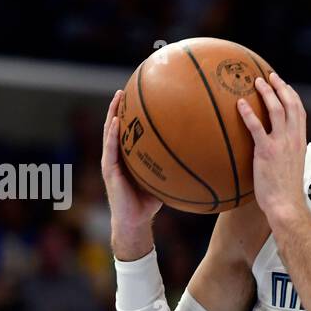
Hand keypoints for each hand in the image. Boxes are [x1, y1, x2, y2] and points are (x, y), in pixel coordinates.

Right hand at [102, 89, 161, 258]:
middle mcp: (118, 156)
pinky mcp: (109, 171)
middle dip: (119, 107)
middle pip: (116, 126)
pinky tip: (115, 122)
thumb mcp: (164, 179)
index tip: (138, 95)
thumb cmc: (150, 202)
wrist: (135, 222)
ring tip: (118, 97)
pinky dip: (112, 135)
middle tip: (125, 88)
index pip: (129, 131)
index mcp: (129, 156)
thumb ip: (176, 167)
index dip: (131, 113)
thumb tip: (201, 157)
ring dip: (112, 114)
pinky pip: (110, 150)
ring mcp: (111, 162)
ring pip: (110, 133)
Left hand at [237, 71, 308, 228]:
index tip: (284, 85)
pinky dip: (248, 113)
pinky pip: (256, 127)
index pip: (300, 112)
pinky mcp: (266, 152)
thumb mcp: (291, 167)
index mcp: (300, 142)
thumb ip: (286, 153)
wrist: (286, 205)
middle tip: (269, 76)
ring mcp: (281, 144)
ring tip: (255, 82)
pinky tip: (239, 104)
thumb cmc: (285, 191)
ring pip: (276, 110)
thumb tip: (275, 149)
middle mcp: (293, 139)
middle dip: (280, 87)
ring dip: (266, 93)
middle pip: (290, 105)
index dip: (292, 95)